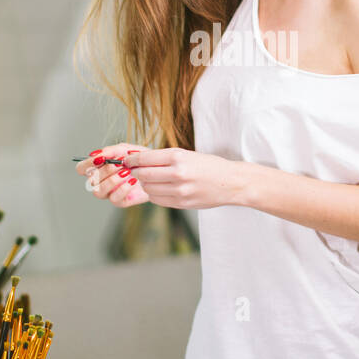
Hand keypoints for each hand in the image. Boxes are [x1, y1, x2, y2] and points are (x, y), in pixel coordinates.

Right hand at [75, 144, 150, 207]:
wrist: (157, 170)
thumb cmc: (139, 159)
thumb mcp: (126, 149)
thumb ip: (112, 150)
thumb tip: (98, 154)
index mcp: (98, 168)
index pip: (82, 168)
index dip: (87, 164)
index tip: (101, 158)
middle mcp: (100, 182)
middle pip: (90, 180)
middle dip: (105, 171)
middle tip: (119, 164)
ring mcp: (109, 193)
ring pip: (99, 192)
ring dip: (111, 181)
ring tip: (126, 172)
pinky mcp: (121, 201)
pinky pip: (114, 199)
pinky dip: (123, 189)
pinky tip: (133, 180)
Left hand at [118, 146, 244, 209]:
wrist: (231, 183)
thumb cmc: (210, 166)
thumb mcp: (188, 154)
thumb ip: (165, 158)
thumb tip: (139, 160)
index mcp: (178, 157)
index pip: (144, 159)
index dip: (132, 160)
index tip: (127, 160)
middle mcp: (177, 174)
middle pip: (143, 175)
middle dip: (135, 172)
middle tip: (133, 170)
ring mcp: (179, 191)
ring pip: (148, 188)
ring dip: (144, 184)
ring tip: (148, 180)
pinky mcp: (181, 203)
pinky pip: (157, 199)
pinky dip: (153, 194)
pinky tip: (159, 188)